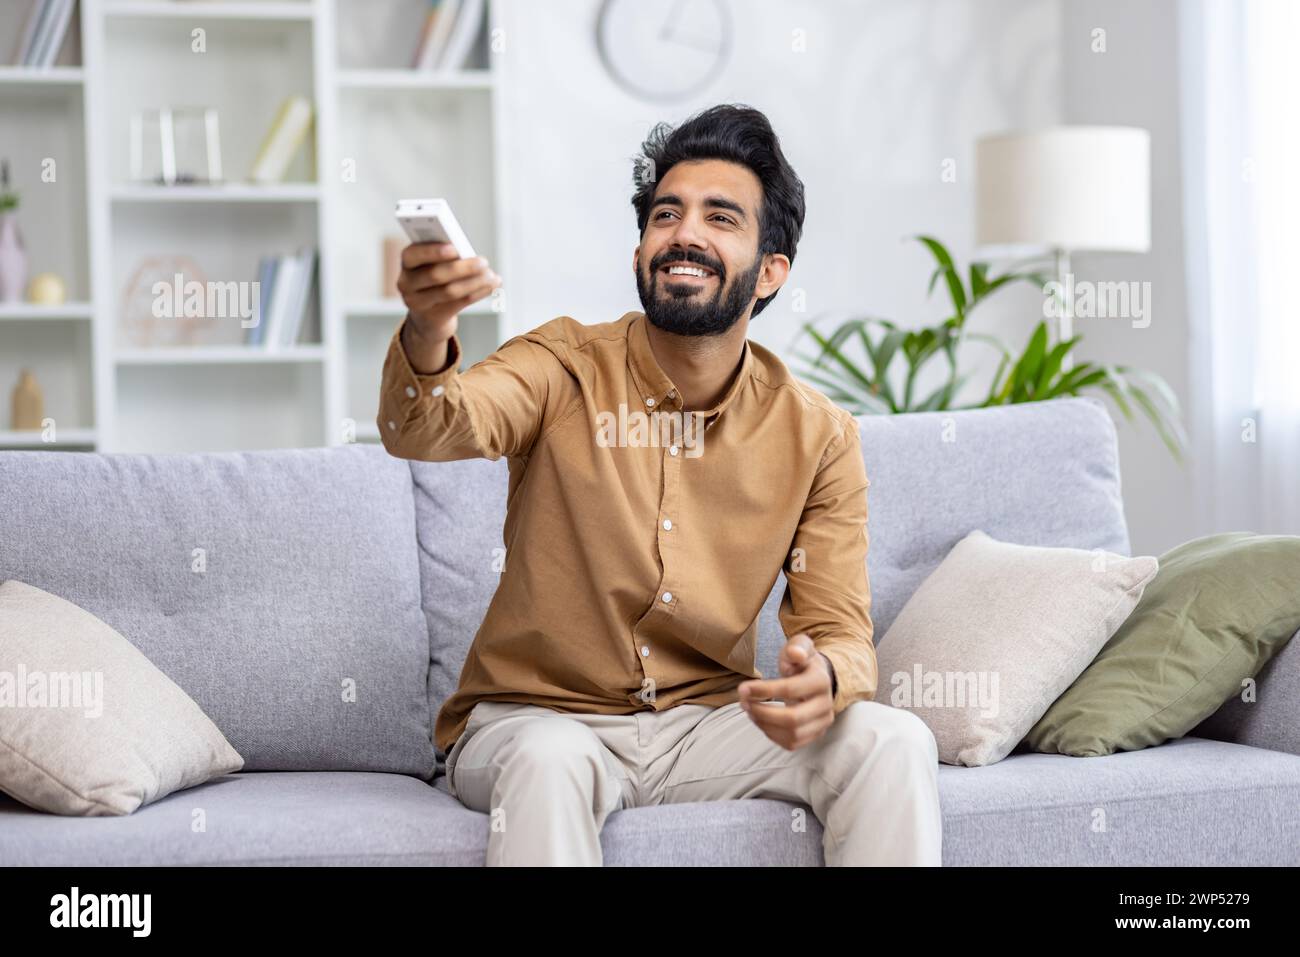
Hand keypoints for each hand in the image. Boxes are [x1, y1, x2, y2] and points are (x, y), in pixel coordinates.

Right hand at [396, 241, 501, 346]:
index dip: (433, 252)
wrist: (427, 315)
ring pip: (449, 291)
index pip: (413, 254)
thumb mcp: (434, 264)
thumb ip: (446, 257)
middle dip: (463, 268)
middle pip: (435, 275)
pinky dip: (478, 293)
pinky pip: (458, 304)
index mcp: (407, 261)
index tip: (455, 248)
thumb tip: (470, 255)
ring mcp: (417, 302)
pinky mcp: (432, 317)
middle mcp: (406, 282)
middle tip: (484, 262)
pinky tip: (491, 286)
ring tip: (492, 276)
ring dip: (475, 282)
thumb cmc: (435, 279)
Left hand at [737, 633, 834, 749]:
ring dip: (764, 725)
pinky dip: (772, 734)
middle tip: (744, 703)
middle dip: (762, 712)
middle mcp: (826, 705)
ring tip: (750, 710)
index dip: (764, 690)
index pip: (790, 689)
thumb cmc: (801, 662)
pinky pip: (792, 743)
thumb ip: (797, 646)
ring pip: (792, 735)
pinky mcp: (815, 735)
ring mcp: (822, 722)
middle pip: (792, 719)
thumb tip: (795, 653)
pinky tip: (761, 720)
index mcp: (821, 681)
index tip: (742, 688)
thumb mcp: (800, 646)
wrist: (816, 679)